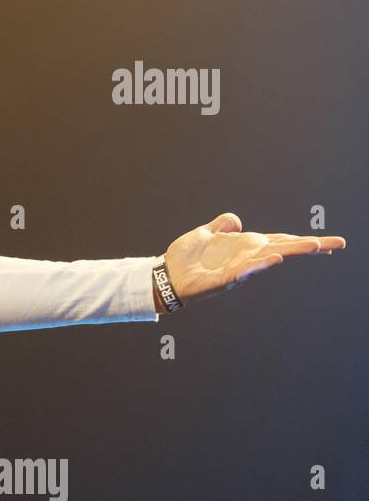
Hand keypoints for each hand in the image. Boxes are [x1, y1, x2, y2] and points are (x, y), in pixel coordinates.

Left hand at [161, 212, 345, 305]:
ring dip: (290, 251)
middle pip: (282, 248)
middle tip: (336, 244)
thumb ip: (222, 225)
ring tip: (313, 245)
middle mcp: (245, 257)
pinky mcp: (223, 279)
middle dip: (308, 246)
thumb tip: (237, 221)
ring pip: (268, 259)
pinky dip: (258, 266)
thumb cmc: (185, 257)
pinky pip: (244, 272)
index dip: (302, 240)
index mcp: (244, 245)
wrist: (164, 275)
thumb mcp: (205, 233)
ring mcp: (236, 269)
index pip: (279, 240)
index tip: (328, 243)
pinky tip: (273, 259)